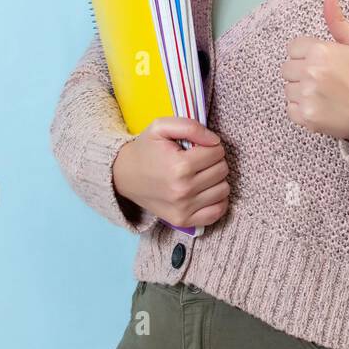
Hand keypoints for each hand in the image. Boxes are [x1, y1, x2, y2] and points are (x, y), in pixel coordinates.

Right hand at [112, 117, 230, 227]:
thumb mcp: (161, 127)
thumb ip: (190, 127)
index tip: (198, 147)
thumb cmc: (146, 149)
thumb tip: (215, 141)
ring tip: (200, 175)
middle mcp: (183, 190)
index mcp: (180, 166)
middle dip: (214, 161)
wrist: (124, 176)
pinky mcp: (183, 221)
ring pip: (223, 190)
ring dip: (216, 180)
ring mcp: (184, 208)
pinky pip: (217, 212)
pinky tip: (206, 191)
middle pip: (222, 170)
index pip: (217, 152)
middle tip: (198, 160)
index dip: (210, 145)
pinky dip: (217, 201)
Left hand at [281, 0, 348, 140]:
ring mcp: (307, 94)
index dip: (306, 55)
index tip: (321, 63)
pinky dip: (301, 110)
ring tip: (323, 94)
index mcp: (320, 50)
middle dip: (301, 73)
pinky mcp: (305, 115)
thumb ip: (336, 20)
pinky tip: (320, 106)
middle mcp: (310, 71)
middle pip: (286, 68)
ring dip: (300, 92)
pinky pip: (290, 109)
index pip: (292, 48)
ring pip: (287, 89)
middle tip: (323, 79)